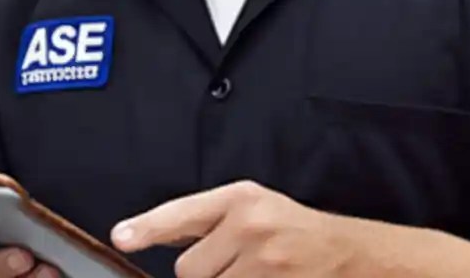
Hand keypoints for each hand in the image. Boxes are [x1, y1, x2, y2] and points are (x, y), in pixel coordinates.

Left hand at [110, 181, 377, 277]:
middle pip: (188, 268)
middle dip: (204, 272)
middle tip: (235, 264)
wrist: (347, 254)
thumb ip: (208, 220)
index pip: (184, 213)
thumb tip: (155, 235)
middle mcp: (251, 227)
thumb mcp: (253, 206)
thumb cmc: (293, 230)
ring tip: (251, 274)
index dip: (149, 227)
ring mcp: (264, 264)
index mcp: (242, 199)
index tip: (122, 237)